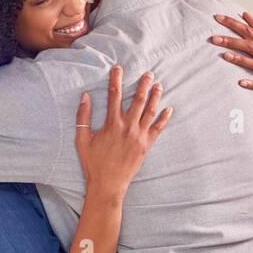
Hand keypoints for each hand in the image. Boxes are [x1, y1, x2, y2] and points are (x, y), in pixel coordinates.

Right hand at [75, 66, 172, 200]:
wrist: (108, 184)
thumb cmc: (93, 162)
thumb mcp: (82, 139)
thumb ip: (83, 116)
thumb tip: (85, 96)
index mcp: (112, 124)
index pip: (114, 95)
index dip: (116, 80)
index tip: (118, 68)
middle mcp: (128, 127)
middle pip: (138, 100)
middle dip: (143, 85)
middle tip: (148, 73)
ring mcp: (139, 136)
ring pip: (150, 112)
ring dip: (156, 97)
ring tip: (159, 85)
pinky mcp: (146, 145)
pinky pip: (158, 129)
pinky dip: (164, 119)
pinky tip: (169, 109)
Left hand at [210, 11, 252, 123]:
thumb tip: (245, 13)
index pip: (250, 30)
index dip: (234, 23)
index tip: (217, 17)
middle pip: (251, 44)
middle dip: (232, 40)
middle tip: (214, 38)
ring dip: (241, 59)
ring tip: (225, 55)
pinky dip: (252, 83)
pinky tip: (240, 83)